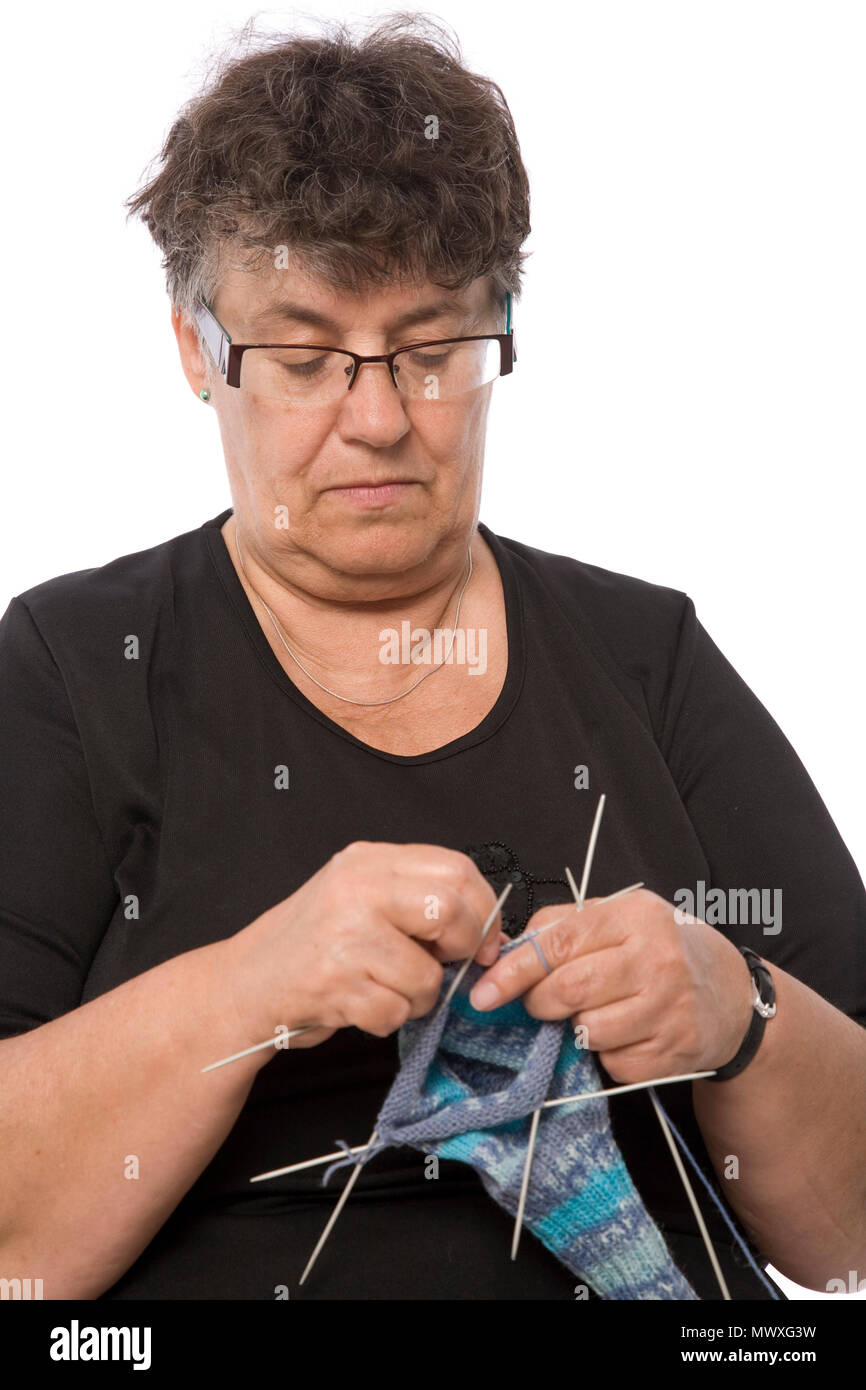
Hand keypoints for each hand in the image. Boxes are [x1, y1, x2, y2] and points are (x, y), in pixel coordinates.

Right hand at [224, 841, 505, 1052]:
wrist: (246, 984)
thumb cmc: (313, 945)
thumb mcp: (362, 898)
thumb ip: (417, 899)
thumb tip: (490, 931)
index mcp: (368, 861)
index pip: (455, 869)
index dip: (484, 909)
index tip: (485, 940)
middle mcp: (355, 888)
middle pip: (449, 910)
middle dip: (462, 949)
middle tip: (447, 965)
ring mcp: (343, 935)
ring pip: (427, 974)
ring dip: (419, 997)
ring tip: (387, 988)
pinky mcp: (334, 983)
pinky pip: (396, 1011)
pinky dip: (388, 1019)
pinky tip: (361, 1004)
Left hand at [467, 888, 755, 1083]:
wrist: (734, 996)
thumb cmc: (662, 950)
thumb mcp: (620, 918)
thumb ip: (563, 925)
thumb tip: (504, 950)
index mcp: (637, 917)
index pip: (560, 943)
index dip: (514, 969)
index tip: (484, 991)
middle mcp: (658, 960)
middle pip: (569, 989)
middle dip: (539, 1001)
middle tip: (539, 1002)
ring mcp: (670, 1010)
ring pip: (588, 1031)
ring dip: (576, 1028)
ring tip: (596, 1011)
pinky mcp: (674, 1053)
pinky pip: (614, 1063)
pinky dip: (608, 1052)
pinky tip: (628, 1032)